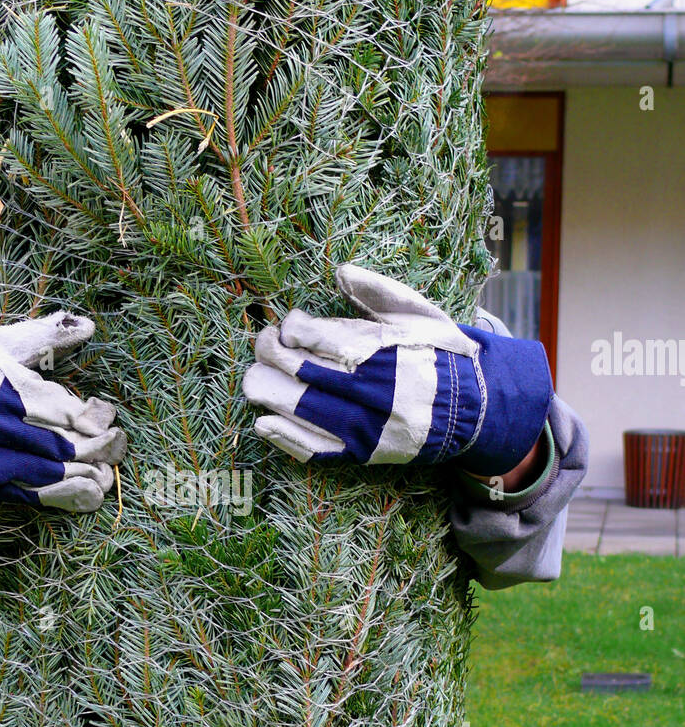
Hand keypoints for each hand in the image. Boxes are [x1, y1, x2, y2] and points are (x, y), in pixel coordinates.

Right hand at [0, 312, 126, 511]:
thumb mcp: (0, 344)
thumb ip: (45, 336)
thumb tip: (88, 326)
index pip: (58, 409)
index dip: (89, 420)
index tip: (109, 423)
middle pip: (55, 444)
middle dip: (92, 451)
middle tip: (115, 451)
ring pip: (43, 474)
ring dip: (79, 479)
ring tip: (103, 479)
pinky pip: (23, 494)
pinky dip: (54, 497)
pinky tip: (80, 497)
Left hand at [242, 264, 551, 475]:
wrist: (473, 409)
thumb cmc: (438, 353)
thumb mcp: (418, 314)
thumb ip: (378, 292)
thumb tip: (340, 272)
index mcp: (386, 352)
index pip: (319, 339)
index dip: (292, 330)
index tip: (287, 325)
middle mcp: (376, 392)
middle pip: (303, 374)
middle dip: (271, 357)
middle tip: (262, 345)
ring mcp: (369, 428)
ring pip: (303, 411)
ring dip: (268, 394)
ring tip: (253, 380)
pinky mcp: (364, 454)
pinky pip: (316, 449)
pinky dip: (284, 436)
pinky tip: (264, 421)